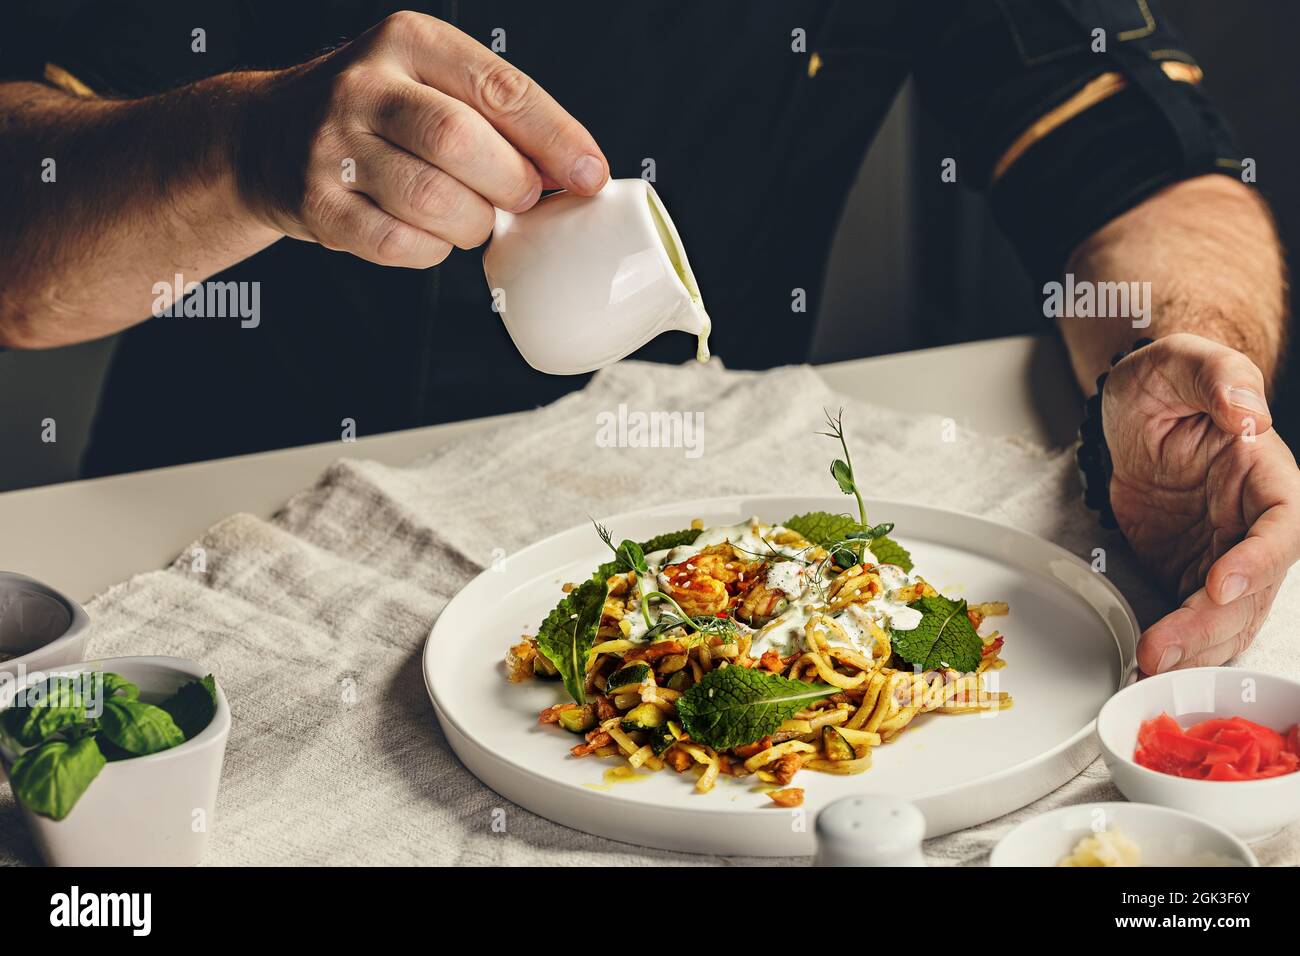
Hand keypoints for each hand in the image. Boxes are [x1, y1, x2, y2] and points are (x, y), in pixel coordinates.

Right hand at [235, 10, 607, 266]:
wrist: (267, 138)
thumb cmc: (378, 116)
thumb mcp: (431, 83)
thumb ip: (498, 117)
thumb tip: (574, 172)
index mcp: (409, 41)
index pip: (499, 88)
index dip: (555, 137)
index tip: (590, 174)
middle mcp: (364, 86)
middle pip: (461, 142)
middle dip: (509, 184)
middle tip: (518, 199)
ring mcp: (332, 146)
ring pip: (434, 200)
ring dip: (472, 223)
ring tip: (469, 215)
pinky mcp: (319, 205)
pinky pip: (401, 245)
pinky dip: (432, 251)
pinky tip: (428, 233)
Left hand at [1103, 332, 1299, 673]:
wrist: (1134, 408)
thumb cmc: (1167, 381)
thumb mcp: (1184, 362)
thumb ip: (1219, 377)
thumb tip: (1247, 409)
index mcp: (1266, 475)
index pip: (1281, 526)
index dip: (1258, 560)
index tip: (1220, 582)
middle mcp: (1253, 523)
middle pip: (1251, 588)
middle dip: (1209, 623)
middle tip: (1161, 648)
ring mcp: (1223, 552)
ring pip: (1227, 615)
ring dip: (1194, 647)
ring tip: (1149, 665)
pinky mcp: (1190, 572)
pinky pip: (1194, 618)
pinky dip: (1178, 646)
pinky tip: (1149, 665)